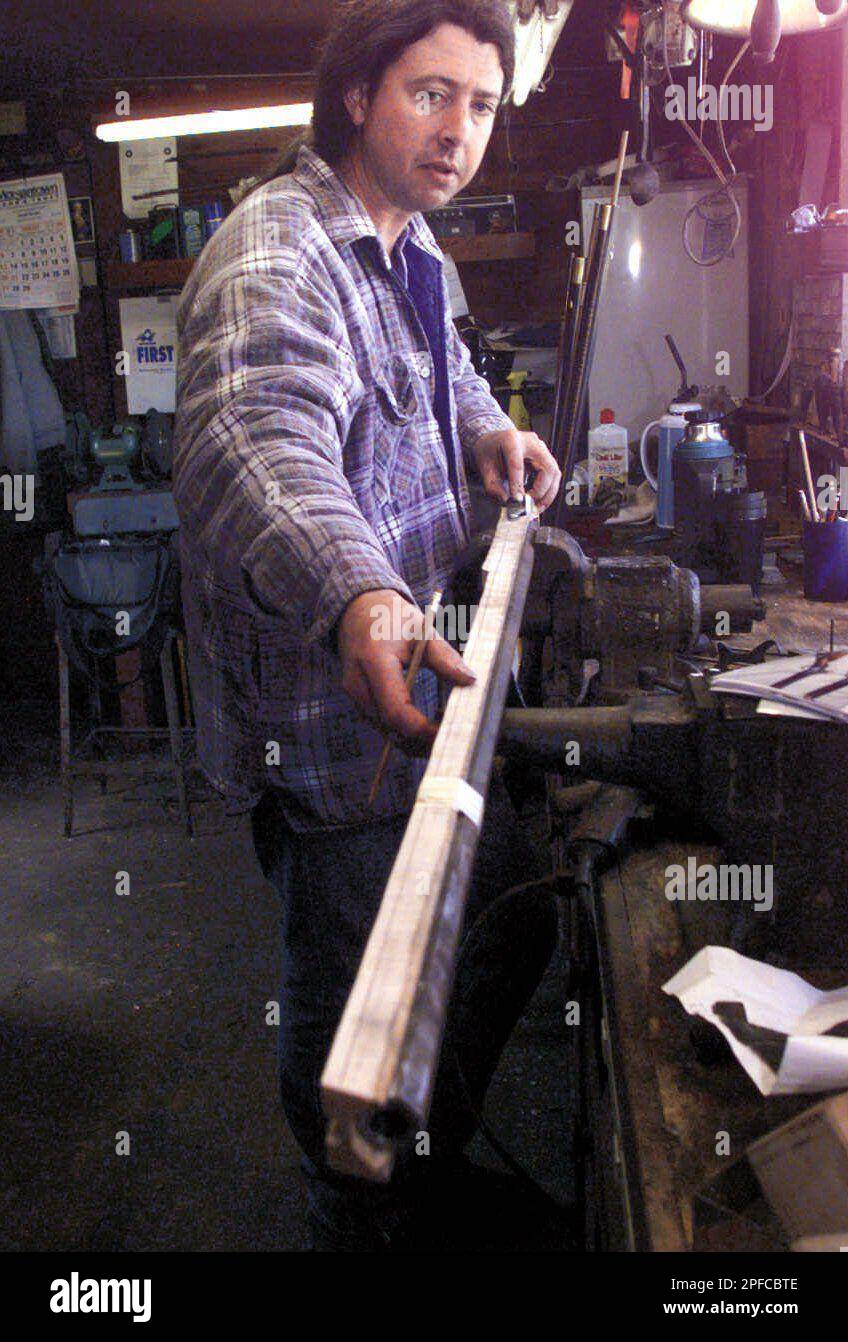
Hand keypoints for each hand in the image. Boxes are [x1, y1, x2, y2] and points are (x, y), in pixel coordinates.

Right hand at [338, 588, 474, 749]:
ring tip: (444, 732)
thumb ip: (445, 657)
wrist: (358, 610)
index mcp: (373, 661)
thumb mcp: (422, 630)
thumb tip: (470, 680)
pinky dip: (405, 731)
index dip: (422, 728)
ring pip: (386, 731)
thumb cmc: (392, 617)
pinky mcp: (358, 701)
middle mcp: (357, 683)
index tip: (447, 730)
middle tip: (453, 737)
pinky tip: (428, 726)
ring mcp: (354, 695)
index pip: (395, 710)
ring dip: (414, 739)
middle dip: (421, 740)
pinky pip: (382, 724)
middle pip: (390, 727)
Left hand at [472, 426, 560, 510]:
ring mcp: (541, 449)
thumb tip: (506, 500)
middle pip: (546, 468)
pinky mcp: (546, 457)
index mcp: (511, 440)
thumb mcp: (485, 467)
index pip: (517, 464)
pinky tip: (539, 501)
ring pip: (554, 473)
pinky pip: (553, 476)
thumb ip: (493, 485)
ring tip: (537, 507)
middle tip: (531, 506)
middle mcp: (531, 442)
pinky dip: (548, 491)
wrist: (494, 441)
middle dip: (541, 491)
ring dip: (548, 494)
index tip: (517, 500)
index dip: (518, 484)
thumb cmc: (490, 451)